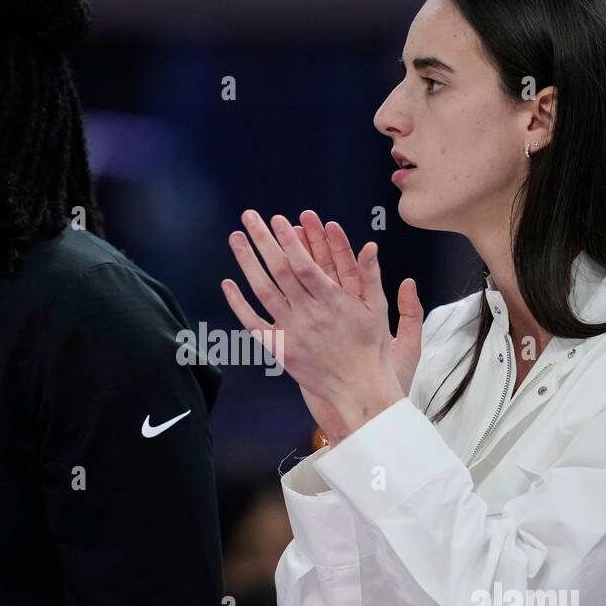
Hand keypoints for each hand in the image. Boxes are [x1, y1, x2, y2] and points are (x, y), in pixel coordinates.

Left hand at [221, 209, 422, 439]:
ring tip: (235, 238)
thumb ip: (370, 276)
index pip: (304, 263)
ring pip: (263, 291)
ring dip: (247, 263)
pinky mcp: (281, 349)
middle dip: (263, 240)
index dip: (289, 240)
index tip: (278, 220)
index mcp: (332, 301)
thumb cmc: (370, 348)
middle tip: (249, 216)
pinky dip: (238, 304)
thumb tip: (370, 245)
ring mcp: (292, 332)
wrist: (359, 388)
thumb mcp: (377, 309)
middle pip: (280, 270)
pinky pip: (254, 324)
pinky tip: (227, 283)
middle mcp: (309, 314)